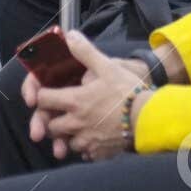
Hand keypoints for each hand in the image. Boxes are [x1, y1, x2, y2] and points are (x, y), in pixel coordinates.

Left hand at [28, 31, 148, 161]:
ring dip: (68, 136)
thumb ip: (86, 52)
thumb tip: (70, 36)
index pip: (43, 101)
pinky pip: (85, 154)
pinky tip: (94, 139)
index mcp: (75, 102)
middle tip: (60, 114)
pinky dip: (86, 148)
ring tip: (77, 128)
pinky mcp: (99, 153)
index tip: (45, 95)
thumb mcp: (107, 67)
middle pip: (51, 127)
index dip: (41, 97)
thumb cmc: (128, 92)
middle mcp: (76, 124)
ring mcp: (87, 141)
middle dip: (52, 120)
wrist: (149, 119)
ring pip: (67, 143)